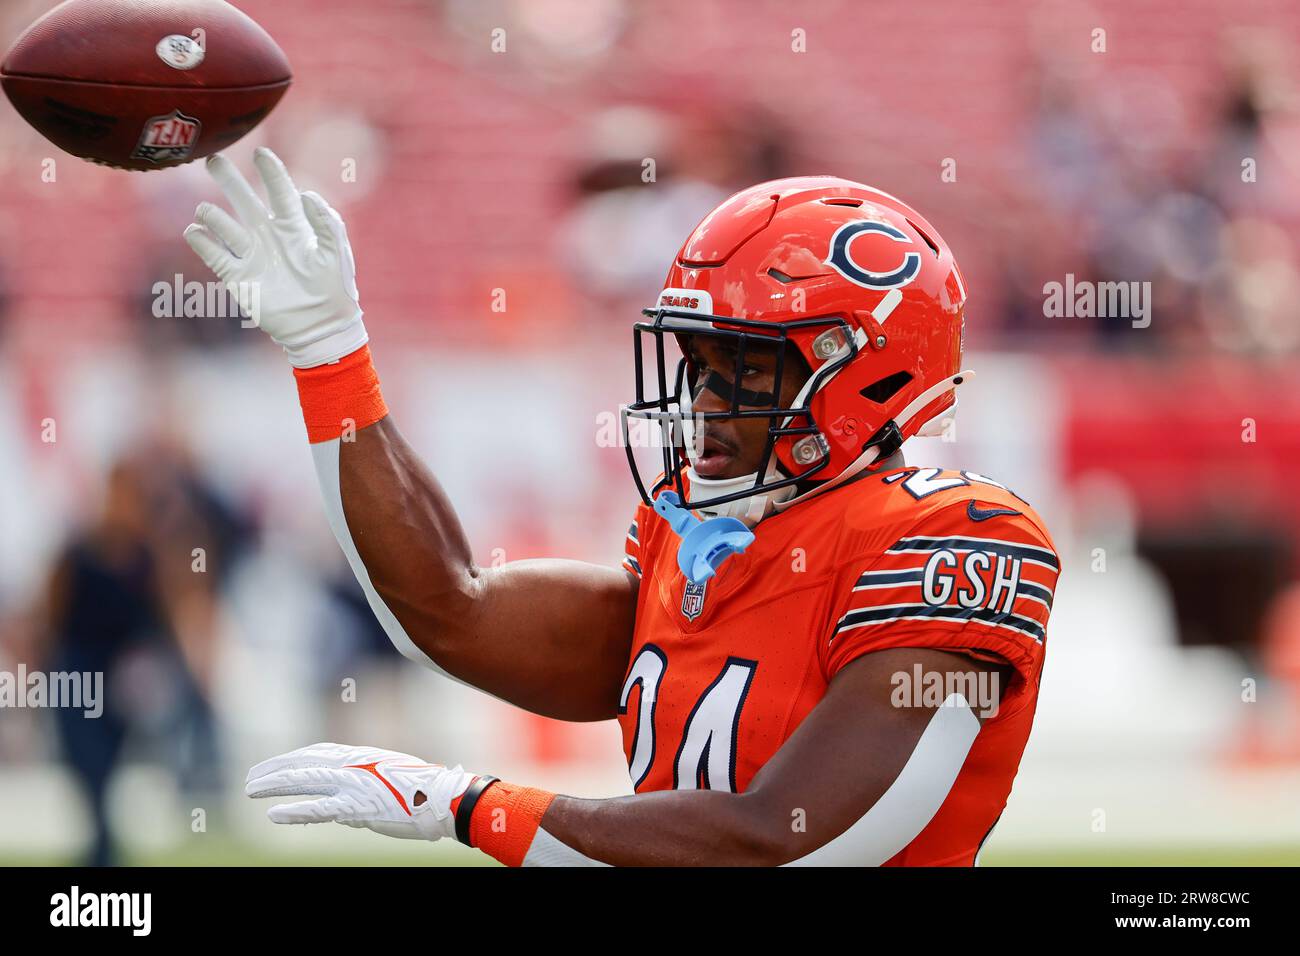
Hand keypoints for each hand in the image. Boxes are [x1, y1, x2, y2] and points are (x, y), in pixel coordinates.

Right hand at [184, 148, 366, 367]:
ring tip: (205, 210)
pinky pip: (215, 255)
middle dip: (229, 179)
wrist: (321, 327)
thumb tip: (306, 194)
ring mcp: (252, 255)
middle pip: (244, 200)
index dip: (270, 172)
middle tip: (213, 159)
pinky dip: (202, 242)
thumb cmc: (334, 289)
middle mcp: (269, 236)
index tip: (260, 153)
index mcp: (295, 227)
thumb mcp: (336, 252)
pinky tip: (195, 231)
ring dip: (212, 215)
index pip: (279, 192)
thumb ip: (326, 221)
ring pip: (225, 226)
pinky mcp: (238, 277)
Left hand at [245, 742, 477, 841]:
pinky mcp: (358, 806)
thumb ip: (360, 792)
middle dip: (275, 769)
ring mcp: (354, 783)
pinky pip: (318, 808)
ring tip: (251, 789)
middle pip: (305, 762)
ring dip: (275, 784)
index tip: (273, 765)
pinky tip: (272, 814)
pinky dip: (294, 810)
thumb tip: (339, 811)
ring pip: (305, 780)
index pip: (317, 752)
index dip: (292, 759)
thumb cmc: (423, 792)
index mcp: (362, 755)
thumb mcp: (388, 782)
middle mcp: (353, 764)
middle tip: (252, 778)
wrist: (445, 799)